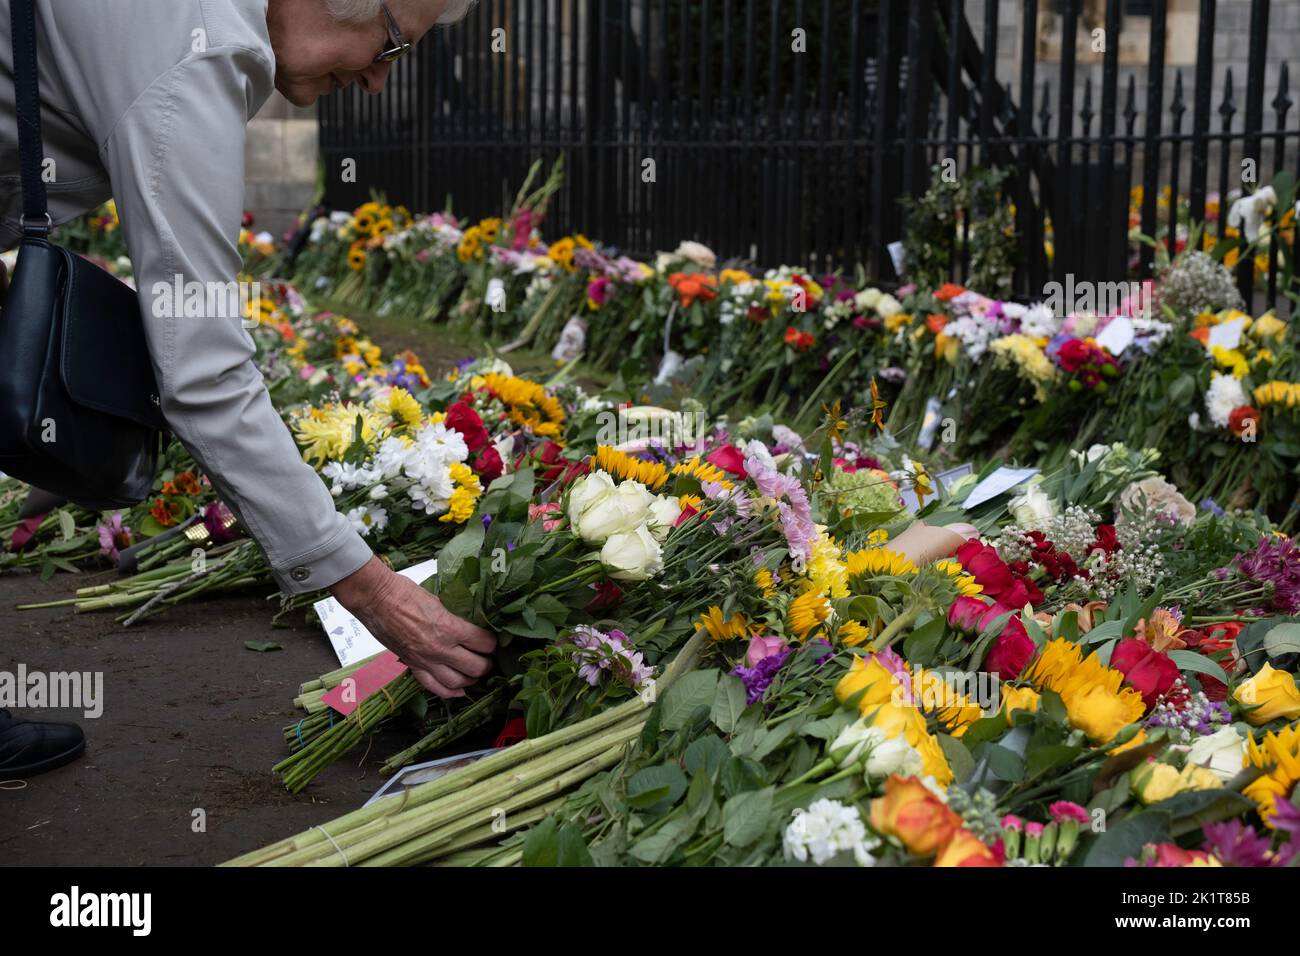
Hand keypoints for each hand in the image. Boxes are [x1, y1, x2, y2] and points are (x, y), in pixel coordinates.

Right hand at [331, 556, 495, 697]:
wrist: (376, 599)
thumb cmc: (404, 592)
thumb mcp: (439, 600)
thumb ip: (455, 617)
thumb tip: (470, 624)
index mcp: (449, 628)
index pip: (483, 643)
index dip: (492, 643)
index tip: (492, 641)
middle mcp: (440, 648)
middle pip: (475, 667)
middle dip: (487, 664)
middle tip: (489, 659)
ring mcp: (425, 660)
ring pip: (457, 682)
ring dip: (471, 679)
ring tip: (476, 673)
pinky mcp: (412, 665)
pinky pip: (433, 687)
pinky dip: (449, 692)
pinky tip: (459, 690)